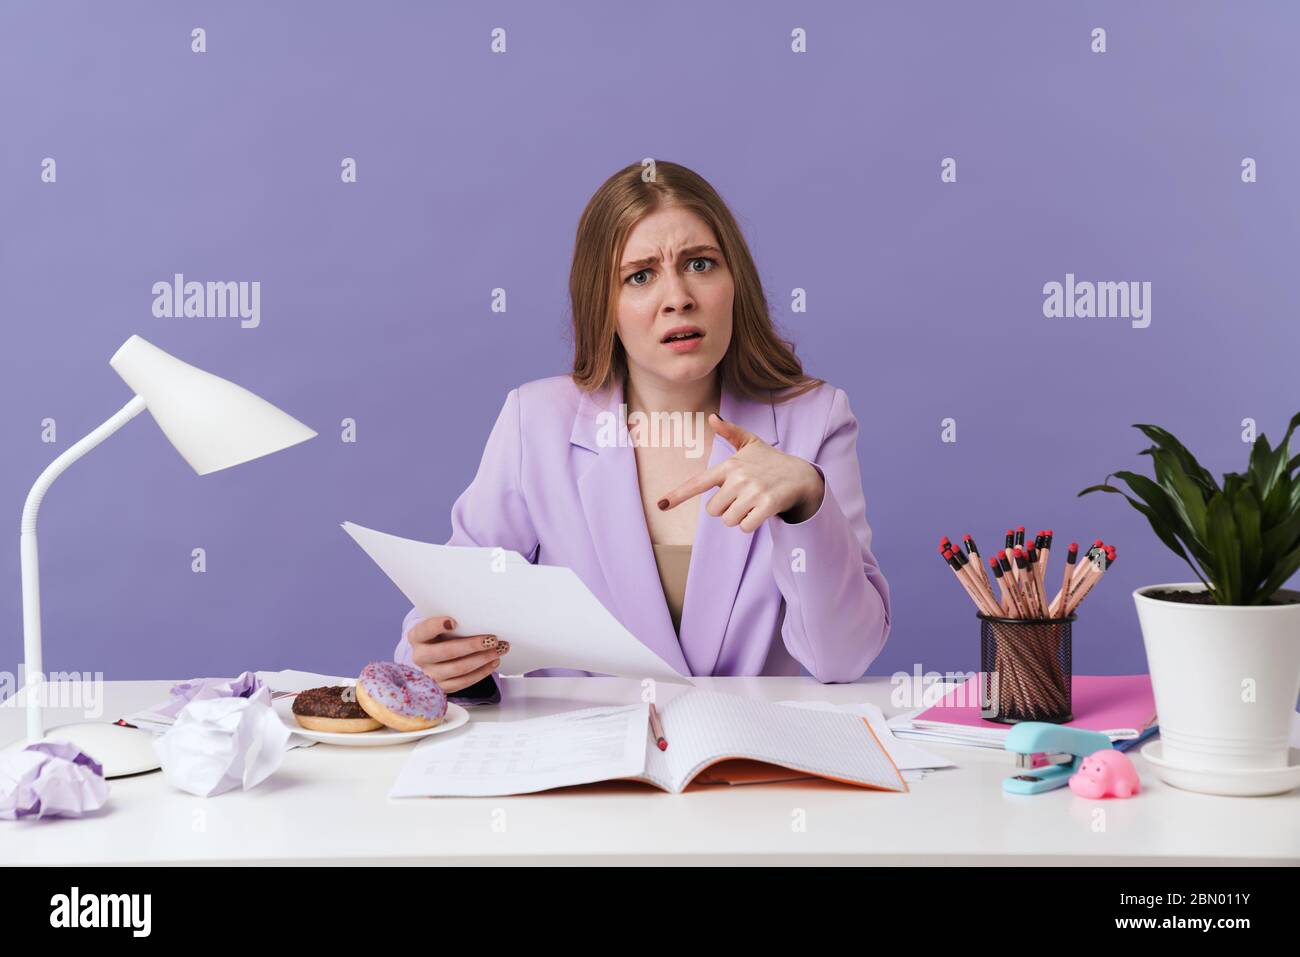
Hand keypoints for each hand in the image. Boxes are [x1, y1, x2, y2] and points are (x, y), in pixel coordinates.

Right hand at [405, 615, 509, 692]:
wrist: (436, 653)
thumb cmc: (442, 635)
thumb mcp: (442, 625)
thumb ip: (453, 621)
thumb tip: (479, 618)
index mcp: (417, 636)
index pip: (425, 630)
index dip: (437, 626)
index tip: (454, 621)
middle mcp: (420, 656)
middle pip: (447, 652)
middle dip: (472, 645)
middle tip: (492, 639)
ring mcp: (430, 674)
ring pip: (459, 668)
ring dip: (482, 659)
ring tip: (498, 650)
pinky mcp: (442, 687)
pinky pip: (464, 681)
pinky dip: (482, 671)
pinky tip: (493, 662)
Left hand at [657, 413, 824, 532]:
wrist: (801, 474)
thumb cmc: (771, 460)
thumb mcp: (751, 443)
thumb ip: (730, 432)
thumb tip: (711, 417)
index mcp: (729, 466)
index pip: (698, 483)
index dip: (678, 495)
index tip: (661, 504)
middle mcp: (738, 478)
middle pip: (713, 510)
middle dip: (726, 509)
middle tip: (742, 498)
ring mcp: (753, 491)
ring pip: (729, 521)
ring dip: (739, 518)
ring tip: (752, 504)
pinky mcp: (767, 505)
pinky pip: (745, 527)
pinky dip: (751, 525)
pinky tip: (761, 512)